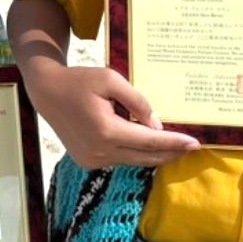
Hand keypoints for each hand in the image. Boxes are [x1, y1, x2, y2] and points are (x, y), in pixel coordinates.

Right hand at [23, 61, 198, 169]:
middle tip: (191, 147)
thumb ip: (136, 102)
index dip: (174, 143)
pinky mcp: (87, 161)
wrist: (47, 92)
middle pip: (145, 157)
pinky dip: (134, 153)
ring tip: (173, 146)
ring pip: (132, 161)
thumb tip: (156, 125)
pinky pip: (119, 159)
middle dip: (170, 153)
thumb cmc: (80, 80)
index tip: (195, 143)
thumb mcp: (111, 80)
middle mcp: (100, 151)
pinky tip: (145, 143)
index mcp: (107, 131)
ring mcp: (92, 160)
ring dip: (152, 154)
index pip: (149, 141)